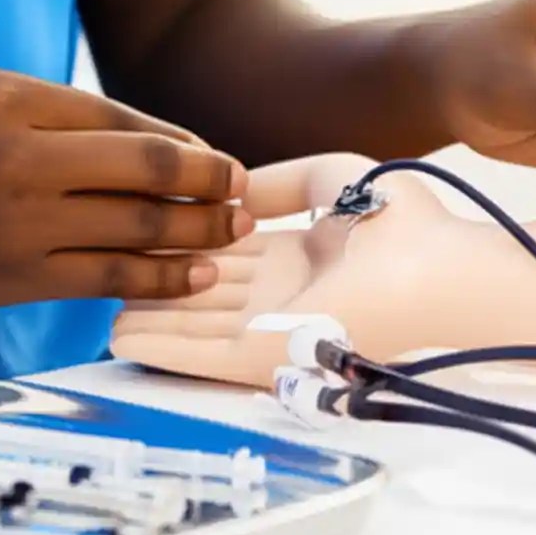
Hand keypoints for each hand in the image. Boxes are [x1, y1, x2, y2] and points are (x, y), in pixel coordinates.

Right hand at [0, 63, 251, 307]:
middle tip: (243, 192)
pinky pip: (105, 278)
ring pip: (136, 229)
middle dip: (209, 184)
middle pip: (147, 173)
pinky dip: (159, 277)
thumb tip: (124, 131)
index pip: (125, 122)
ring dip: (199, 232)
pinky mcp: (12, 279)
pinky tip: (196, 276)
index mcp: (13, 100)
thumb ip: (43, 101)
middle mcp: (24, 161)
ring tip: (235, 233)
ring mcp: (20, 225)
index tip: (209, 156)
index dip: (181, 143)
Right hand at [112, 153, 449, 385]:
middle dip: (158, 280)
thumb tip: (229, 188)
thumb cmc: (400, 223)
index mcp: (302, 257)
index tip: (145, 227)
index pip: (231, 251)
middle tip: (108, 268)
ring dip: (148, 315)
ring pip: (194, 325)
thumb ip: (276, 180)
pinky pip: (198, 355)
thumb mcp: (331, 177)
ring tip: (101, 303)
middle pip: (204, 290)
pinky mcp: (264, 357)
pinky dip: (159, 346)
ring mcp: (271, 328)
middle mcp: (282, 296)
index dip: (187, 238)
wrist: (434, 272)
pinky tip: (119, 334)